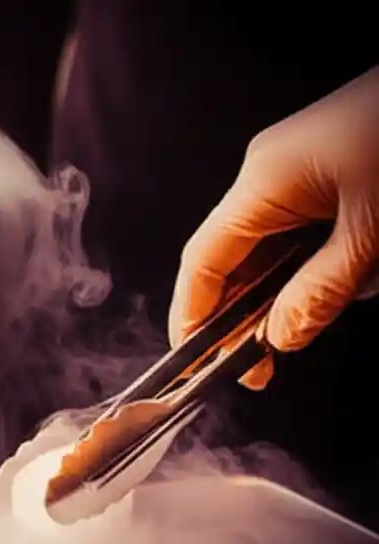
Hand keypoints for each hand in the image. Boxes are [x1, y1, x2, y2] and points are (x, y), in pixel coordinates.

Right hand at [168, 66, 378, 389]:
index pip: (204, 261)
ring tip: (362, 280)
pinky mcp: (330, 165)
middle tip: (265, 367)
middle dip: (252, 311)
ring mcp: (299, 165)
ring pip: (279, 247)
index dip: (193, 316)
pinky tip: (364, 264)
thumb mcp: (375, 231)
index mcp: (264, 180)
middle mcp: (269, 170)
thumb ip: (322, 291)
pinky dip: (328, 258)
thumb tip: (278, 338)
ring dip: (308, 281)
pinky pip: (309, 227)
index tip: (197, 364)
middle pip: (236, 258)